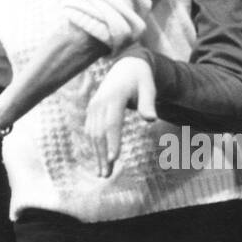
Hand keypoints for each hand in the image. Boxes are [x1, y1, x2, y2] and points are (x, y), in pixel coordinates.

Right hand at [85, 57, 156, 176]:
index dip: (112, 141)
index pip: (112, 123)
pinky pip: (90, 131)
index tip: (113, 159)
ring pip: (93, 134)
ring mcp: (94, 106)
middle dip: (102, 155)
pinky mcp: (92, 110)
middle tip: (107, 175)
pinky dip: (93, 146)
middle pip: (99, 132)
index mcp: (114, 97)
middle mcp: (100, 102)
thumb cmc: (141, 79)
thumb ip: (148, 103)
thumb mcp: (149, 88)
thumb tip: (151, 119)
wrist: (126, 66)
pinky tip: (98, 160)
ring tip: (102, 173)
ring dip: (96, 154)